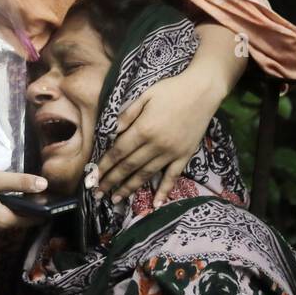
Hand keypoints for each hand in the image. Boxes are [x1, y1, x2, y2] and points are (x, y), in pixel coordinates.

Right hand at [0, 167, 47, 237]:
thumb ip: (20, 183)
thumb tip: (44, 186)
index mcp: (2, 221)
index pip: (31, 220)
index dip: (44, 210)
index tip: (56, 200)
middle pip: (20, 219)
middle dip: (31, 207)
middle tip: (42, 190)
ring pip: (9, 217)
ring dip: (18, 206)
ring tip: (27, 190)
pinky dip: (6, 206)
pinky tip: (6, 193)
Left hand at [92, 69, 223, 208]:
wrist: (202, 91)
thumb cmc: (170, 90)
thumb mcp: (144, 96)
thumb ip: (126, 115)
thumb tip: (110, 133)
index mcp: (143, 129)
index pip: (118, 152)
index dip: (105, 166)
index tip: (93, 177)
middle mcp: (156, 144)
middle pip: (129, 166)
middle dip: (112, 181)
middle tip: (99, 193)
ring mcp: (171, 152)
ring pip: (146, 174)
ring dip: (130, 188)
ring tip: (116, 199)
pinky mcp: (185, 155)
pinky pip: (172, 176)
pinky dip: (164, 191)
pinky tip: (156, 204)